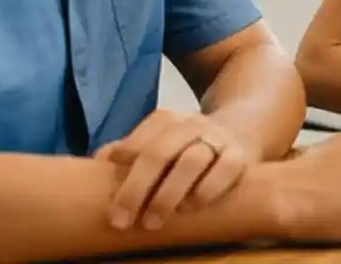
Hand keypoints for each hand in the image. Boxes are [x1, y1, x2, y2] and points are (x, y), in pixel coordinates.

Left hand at [96, 108, 258, 230]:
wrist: (241, 131)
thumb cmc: (187, 147)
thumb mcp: (159, 142)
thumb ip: (130, 151)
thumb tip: (99, 162)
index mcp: (167, 119)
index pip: (139, 141)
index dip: (121, 172)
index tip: (108, 200)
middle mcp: (192, 124)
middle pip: (160, 153)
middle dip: (137, 189)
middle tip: (121, 221)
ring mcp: (218, 138)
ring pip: (192, 161)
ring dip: (168, 194)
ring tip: (153, 222)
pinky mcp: (241, 155)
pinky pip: (225, 169)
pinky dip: (207, 189)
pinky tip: (191, 207)